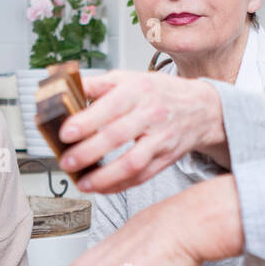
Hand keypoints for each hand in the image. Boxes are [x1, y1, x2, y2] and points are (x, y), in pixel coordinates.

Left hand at [56, 70, 228, 190]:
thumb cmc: (159, 93)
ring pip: (132, 163)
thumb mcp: (129, 78)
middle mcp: (151, 114)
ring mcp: (161, 139)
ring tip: (83, 183)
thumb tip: (63, 90)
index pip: (110, 107)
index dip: (86, 122)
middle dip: (88, 152)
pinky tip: (102, 187)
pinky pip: (142, 177)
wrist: (201, 108)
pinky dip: (119, 186)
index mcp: (138, 91)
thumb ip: (97, 85)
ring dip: (104, 177)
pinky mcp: (166, 159)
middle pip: (118, 136)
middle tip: (67, 161)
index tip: (65, 133)